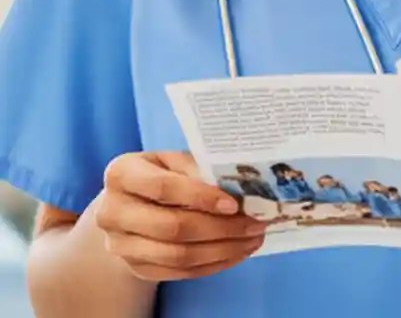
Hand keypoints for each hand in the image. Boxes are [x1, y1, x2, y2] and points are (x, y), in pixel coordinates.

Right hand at [96, 152, 268, 280]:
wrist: (131, 204)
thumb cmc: (162, 174)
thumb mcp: (176, 161)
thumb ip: (201, 169)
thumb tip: (244, 188)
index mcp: (121, 174)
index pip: (162, 187)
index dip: (201, 197)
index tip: (234, 204)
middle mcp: (112, 211)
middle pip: (171, 227)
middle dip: (220, 228)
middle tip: (255, 224)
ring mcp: (120, 245)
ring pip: (178, 255)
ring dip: (223, 249)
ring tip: (253, 239)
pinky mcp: (136, 268)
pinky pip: (180, 273)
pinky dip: (214, 264)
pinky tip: (238, 252)